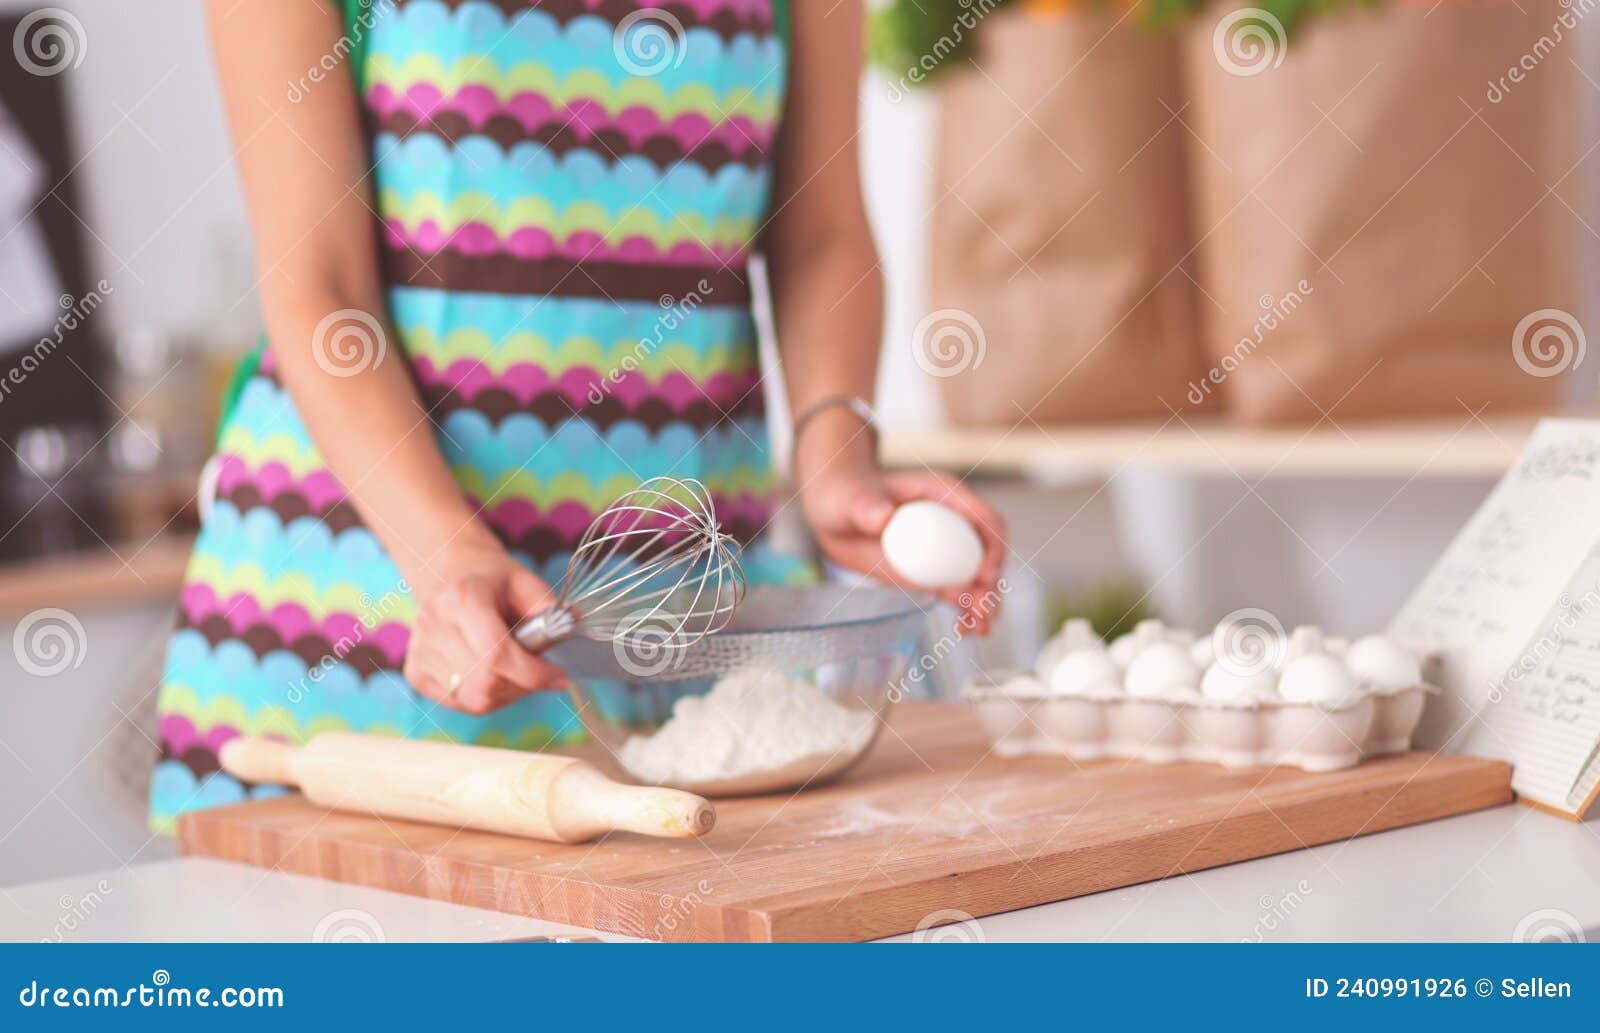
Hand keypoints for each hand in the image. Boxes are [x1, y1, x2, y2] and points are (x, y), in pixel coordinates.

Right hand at [402, 535, 569, 713]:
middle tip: (540, 673)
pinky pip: (460, 703)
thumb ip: (550, 608)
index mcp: (462, 598)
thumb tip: (573, 628)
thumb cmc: (493, 581)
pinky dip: (486, 697)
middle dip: (523, 686)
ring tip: (516, 670)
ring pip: (475, 699)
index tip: (559, 676)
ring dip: (507, 693)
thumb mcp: (526, 582)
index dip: (532, 674)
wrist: (449, 574)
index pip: (496, 655)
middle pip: (485, 683)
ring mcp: (419, 651)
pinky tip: (492, 673)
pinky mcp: (415, 672)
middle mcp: (433, 625)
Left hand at [800, 467, 1006, 633]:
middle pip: (988, 554)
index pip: (985, 520)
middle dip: (991, 585)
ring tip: (979, 629)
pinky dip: (965, 612)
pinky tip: (965, 630)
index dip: (992, 547)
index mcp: (947, 496)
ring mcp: (946, 550)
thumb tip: (884, 518)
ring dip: (983, 605)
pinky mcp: (933, 573)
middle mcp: (955, 523)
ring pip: (977, 579)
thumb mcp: (855, 500)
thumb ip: (869, 508)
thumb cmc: (849, 495)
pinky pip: (957, 593)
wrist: (837, 516)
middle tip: (983, 613)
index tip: (984, 576)